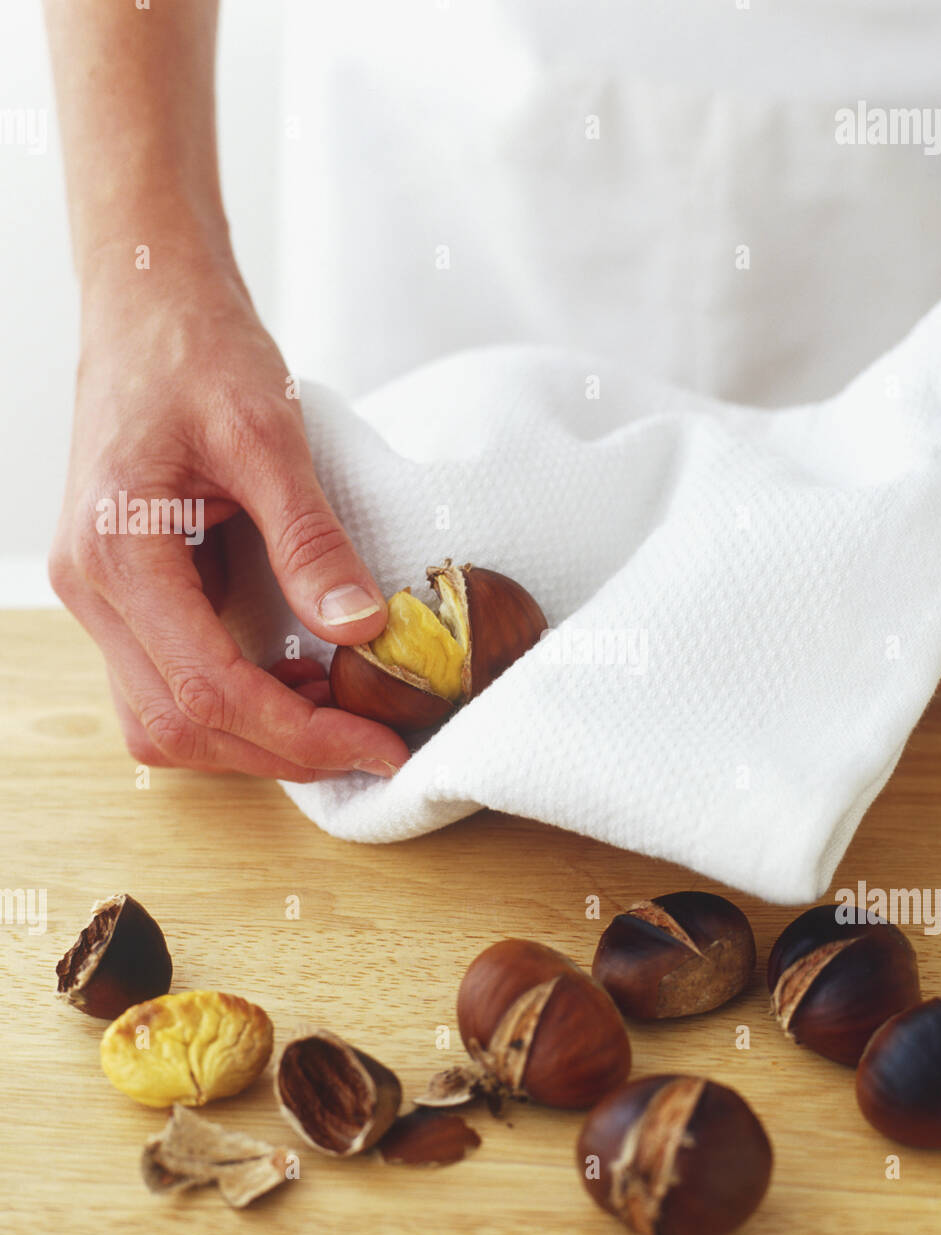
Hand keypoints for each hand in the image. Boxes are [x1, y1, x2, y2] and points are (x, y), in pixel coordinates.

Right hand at [49, 249, 407, 780]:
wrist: (149, 305)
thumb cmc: (197, 352)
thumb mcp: (267, 436)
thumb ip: (309, 539)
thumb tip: (360, 629)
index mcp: (115, 553)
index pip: (207, 688)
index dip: (298, 733)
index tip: (377, 746)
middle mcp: (90, 589)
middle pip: (179, 725)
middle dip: (280, 750)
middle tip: (371, 745)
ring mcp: (99, 596)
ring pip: (165, 718)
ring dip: (253, 736)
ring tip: (337, 715)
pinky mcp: (124, 594)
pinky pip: (168, 681)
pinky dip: (235, 703)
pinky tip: (298, 682)